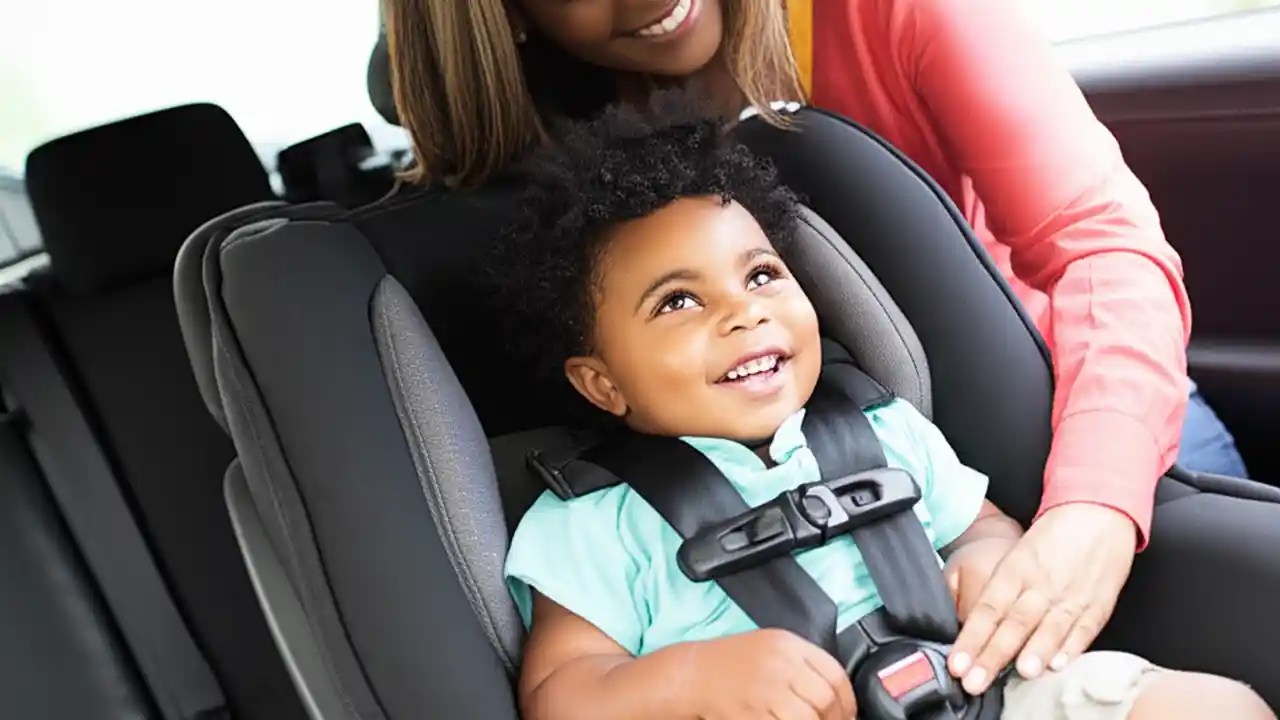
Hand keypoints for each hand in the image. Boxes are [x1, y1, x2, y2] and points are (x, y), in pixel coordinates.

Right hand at [686, 629, 856, 719]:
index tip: (848, 713)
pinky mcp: (752, 714)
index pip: (834, 672)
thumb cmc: (733, 661)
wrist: (694, 674)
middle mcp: (780, 665)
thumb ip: (802, 663)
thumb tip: (835, 694)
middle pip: (824, 698)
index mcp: (788, 644)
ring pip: (807, 718)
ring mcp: (766, 691)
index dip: (848, 699)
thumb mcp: (771, 647)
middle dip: (834, 718)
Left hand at [946, 504, 1136, 694]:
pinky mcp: (1098, 602)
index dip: (971, 638)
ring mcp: (1070, 594)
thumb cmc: (1052, 537)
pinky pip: (1083, 627)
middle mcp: (1039, 584)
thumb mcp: (1017, 556)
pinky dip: (1072, 646)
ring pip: (1048, 626)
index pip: (987, 609)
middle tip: (975, 681)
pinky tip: (1060, 663)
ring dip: (1034, 650)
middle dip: (992, 655)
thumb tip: (976, 627)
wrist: (1096, 510)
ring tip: (1021, 672)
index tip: (957, 663)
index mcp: (1014, 570)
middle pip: (1012, 623)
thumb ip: (1000, 592)